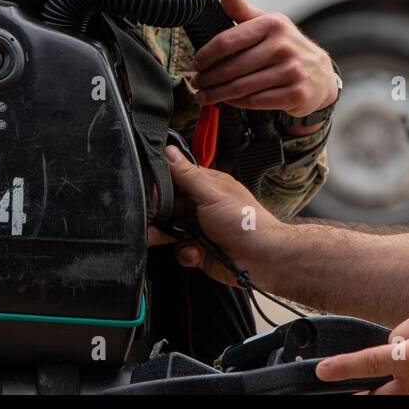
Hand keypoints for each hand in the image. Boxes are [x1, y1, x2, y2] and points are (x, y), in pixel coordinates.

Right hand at [146, 146, 288, 288]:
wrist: (261, 258)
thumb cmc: (244, 221)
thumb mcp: (211, 194)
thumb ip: (187, 175)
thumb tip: (170, 150)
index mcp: (208, 187)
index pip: (177, 180)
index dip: (161, 185)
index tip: (148, 191)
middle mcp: (203, 207)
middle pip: (170, 207)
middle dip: (158, 213)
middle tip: (147, 217)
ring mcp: (201, 229)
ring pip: (171, 230)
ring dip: (163, 235)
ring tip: (154, 237)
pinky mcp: (200, 250)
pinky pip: (181, 250)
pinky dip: (186, 252)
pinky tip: (196, 252)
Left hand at [192, 0, 337, 117]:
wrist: (321, 74)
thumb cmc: (287, 47)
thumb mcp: (268, 24)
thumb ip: (242, 10)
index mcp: (272, 25)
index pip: (228, 40)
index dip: (206, 55)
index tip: (196, 63)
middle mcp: (283, 46)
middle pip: (232, 67)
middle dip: (208, 78)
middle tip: (196, 83)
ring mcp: (292, 71)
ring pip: (241, 87)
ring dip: (217, 94)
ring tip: (204, 95)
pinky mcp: (296, 93)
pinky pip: (256, 101)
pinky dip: (237, 103)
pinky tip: (227, 101)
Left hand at [315, 302, 408, 393]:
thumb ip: (402, 331)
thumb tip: (389, 347)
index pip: (368, 363)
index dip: (341, 369)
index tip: (322, 373)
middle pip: (378, 398)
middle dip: (359, 396)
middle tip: (349, 391)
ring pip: (398, 405)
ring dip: (385, 397)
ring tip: (375, 389)